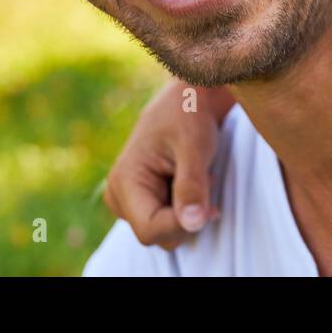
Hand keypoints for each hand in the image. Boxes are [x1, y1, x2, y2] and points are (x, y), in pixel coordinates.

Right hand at [103, 78, 232, 247]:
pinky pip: (167, 219)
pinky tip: (191, 180)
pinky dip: (185, 206)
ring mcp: (128, 198)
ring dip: (188, 209)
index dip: (182, 225)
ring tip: (197, 176)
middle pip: (157, 235)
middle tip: (204, 180)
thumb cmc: (190, 116)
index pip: (150, 229)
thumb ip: (192, 186)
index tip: (212, 205)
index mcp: (124, 181)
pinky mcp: (142, 198)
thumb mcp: (195, 148)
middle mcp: (118, 194)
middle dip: (187, 216)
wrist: (188, 97)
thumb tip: (192, 224)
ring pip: (164, 230)